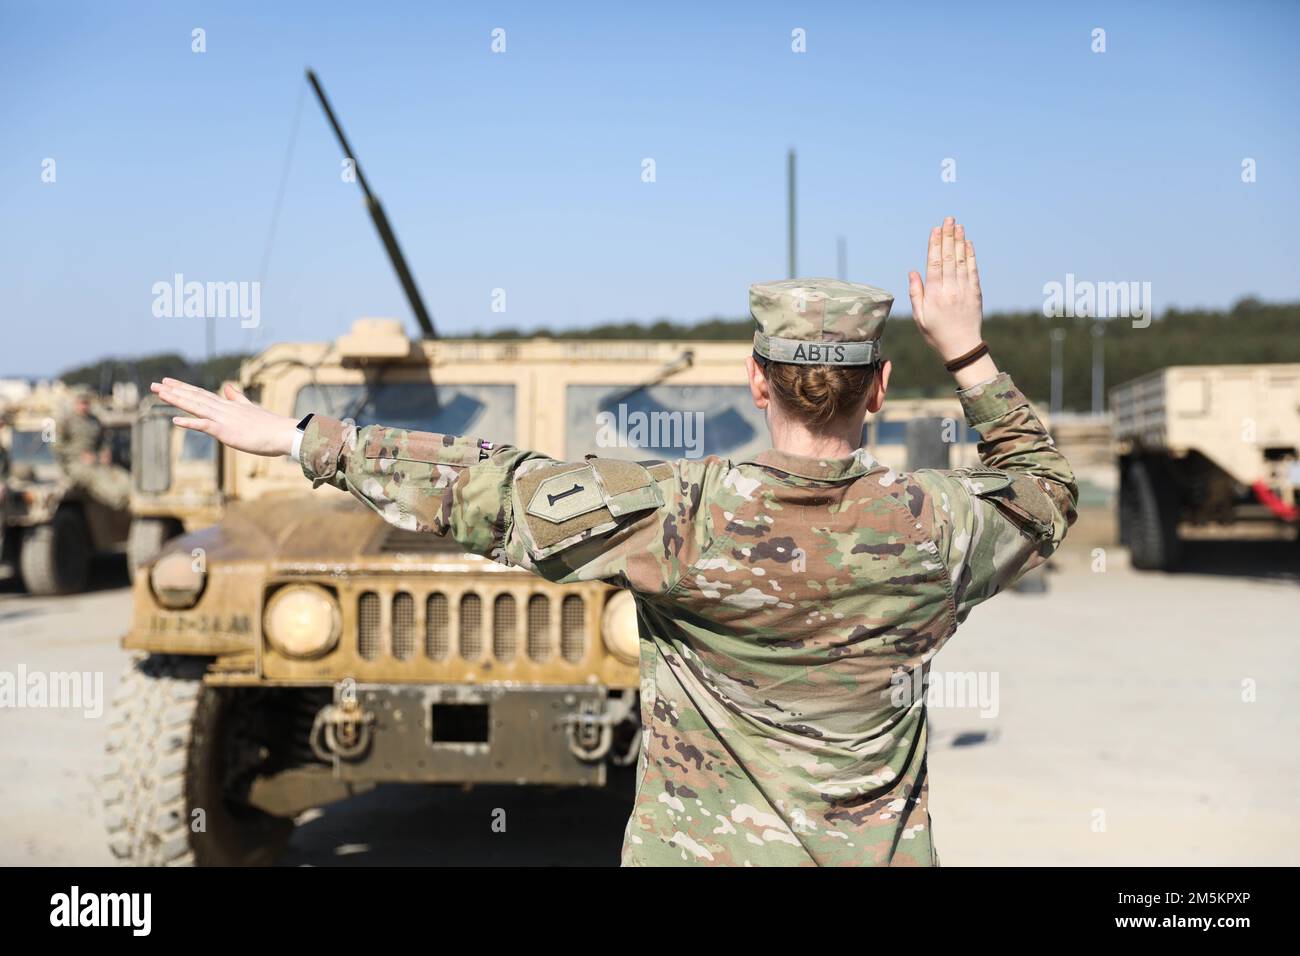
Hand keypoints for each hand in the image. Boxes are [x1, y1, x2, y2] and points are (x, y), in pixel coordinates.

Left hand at [151, 378, 298, 457]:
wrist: (284, 433)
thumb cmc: (270, 425)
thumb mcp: (250, 408)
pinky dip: (190, 423)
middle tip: (154, 385)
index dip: (184, 388)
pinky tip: (175, 420)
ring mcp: (224, 419)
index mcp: (228, 405)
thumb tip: (227, 387)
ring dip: (177, 400)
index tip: (168, 382)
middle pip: (194, 397)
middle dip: (173, 391)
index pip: (201, 394)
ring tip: (159, 393)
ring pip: (196, 407)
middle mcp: (223, 409)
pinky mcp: (227, 432)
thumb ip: (237, 398)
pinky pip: (205, 426)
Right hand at [908, 216, 983, 360]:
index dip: (935, 245)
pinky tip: (968, 244)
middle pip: (949, 258)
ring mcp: (964, 290)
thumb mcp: (920, 317)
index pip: (934, 264)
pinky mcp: (975, 293)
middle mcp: (950, 289)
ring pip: (961, 261)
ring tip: (958, 226)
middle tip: (948, 220)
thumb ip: (916, 294)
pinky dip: (971, 256)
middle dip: (948, 237)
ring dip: (960, 242)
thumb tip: (913, 272)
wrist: (962, 346)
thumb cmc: (936, 333)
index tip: (935, 230)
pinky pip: (972, 270)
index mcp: (934, 295)